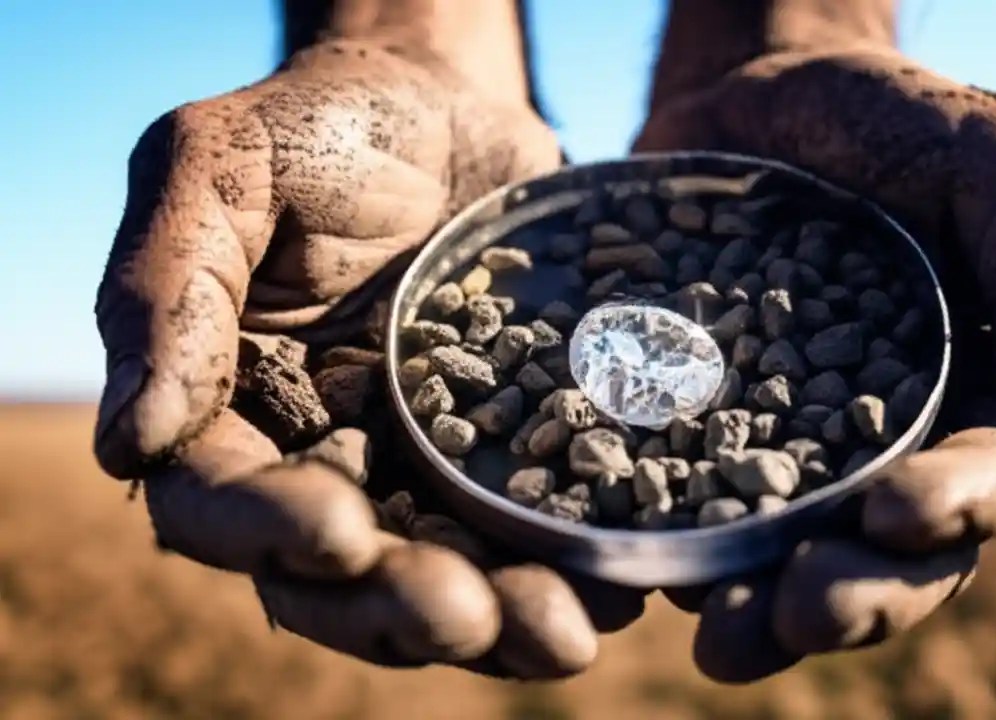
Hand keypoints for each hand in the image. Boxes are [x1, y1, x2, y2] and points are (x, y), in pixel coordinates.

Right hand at [93, 39, 643, 676]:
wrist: (449, 110)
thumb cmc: (322, 132)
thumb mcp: (221, 173)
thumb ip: (167, 295)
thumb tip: (129, 444)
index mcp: (234, 414)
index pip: (219, 506)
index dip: (268, 534)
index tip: (339, 530)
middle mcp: (326, 464)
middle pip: (343, 579)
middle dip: (400, 609)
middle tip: (464, 614)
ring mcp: (428, 473)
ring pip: (451, 577)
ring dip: (502, 620)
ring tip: (563, 630)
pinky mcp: (516, 460)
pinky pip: (541, 534)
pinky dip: (579, 568)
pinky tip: (626, 581)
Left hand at [635, 43, 995, 680]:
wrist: (757, 92)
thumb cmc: (892, 118)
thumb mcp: (994, 158)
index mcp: (988, 389)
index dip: (956, 508)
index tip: (895, 512)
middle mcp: (898, 438)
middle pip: (900, 551)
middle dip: (863, 591)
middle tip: (804, 611)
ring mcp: (800, 445)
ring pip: (803, 553)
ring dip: (771, 606)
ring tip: (726, 638)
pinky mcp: (710, 435)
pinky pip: (702, 510)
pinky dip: (684, 553)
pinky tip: (653, 580)